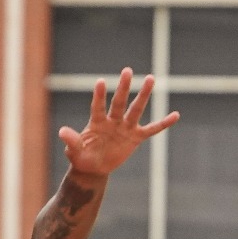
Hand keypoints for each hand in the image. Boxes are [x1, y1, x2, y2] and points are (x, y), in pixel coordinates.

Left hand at [58, 68, 177, 178]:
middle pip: (119, 102)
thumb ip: (71, 140)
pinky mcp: (135, 138)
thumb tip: (62, 131)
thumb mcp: (75, 151)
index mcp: (97, 122)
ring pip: (136, 109)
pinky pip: (152, 130)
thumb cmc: (82, 157)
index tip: (101, 82)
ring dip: (143, 95)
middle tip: (127, 71)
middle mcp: (112, 121)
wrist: (93, 167)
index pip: (98, 106)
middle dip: (123, 87)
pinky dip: (163, 123)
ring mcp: (125, 128)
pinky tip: (175, 115)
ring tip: (150, 78)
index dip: (99, 95)